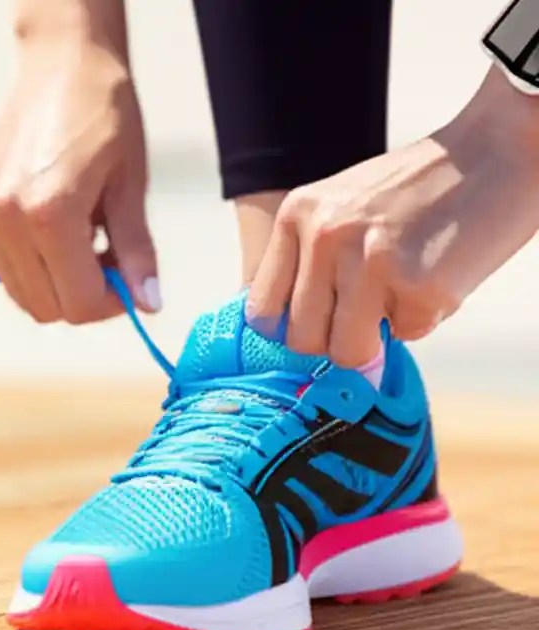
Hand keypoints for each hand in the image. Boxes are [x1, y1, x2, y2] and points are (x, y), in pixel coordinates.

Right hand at [0, 1, 157, 323]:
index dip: (110, 303)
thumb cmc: (104, 117)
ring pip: (17, 290)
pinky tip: (50, 224)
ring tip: (79, 238)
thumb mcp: (130, 185)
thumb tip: (148, 303)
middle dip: (81, 296)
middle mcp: (5, 216)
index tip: (128, 283)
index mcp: (50, 212)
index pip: (78, 303)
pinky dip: (26, 260)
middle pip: (43, 306)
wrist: (61, 67)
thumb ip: (137, 250)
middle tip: (106, 260)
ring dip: (52, 280)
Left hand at [246, 68, 538, 367]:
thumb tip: (298, 334)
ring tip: (402, 295)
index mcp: (298, 216)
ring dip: (378, 339)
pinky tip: (439, 276)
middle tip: (368, 318)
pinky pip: (409, 335)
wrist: (498, 147)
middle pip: (303, 339)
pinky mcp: (418, 283)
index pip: (262, 310)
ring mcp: (369, 261)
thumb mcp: (343, 206)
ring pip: (349, 351)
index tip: (319, 326)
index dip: (291, 329)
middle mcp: (324, 237)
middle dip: (337, 341)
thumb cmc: (421, 186)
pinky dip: (425, 317)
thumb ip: (315, 260)